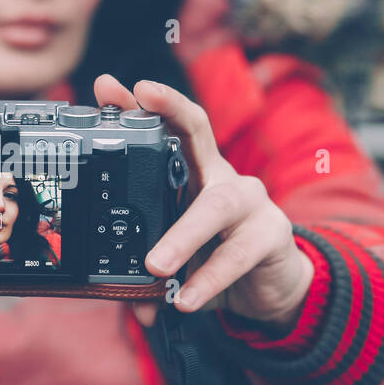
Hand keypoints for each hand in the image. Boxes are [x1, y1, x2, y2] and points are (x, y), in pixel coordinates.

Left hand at [93, 75, 313, 330]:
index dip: (146, 104)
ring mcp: (250, 202)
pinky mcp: (272, 234)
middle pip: (197, 137)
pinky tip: (186, 298)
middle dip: (168, 117)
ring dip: (182, 237)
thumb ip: (144, 270)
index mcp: (194, 173)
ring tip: (155, 266)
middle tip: (133, 125)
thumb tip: (114, 292)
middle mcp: (222, 176)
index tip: (110, 86)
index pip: (172, 127)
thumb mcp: (176, 258)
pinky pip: (238, 254)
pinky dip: (209, 279)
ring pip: (215, 206)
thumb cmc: (216, 258)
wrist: (273, 286)